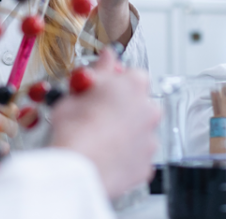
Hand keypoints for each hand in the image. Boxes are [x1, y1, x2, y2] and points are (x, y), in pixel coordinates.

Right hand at [50, 49, 159, 198]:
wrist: (78, 169)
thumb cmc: (76, 129)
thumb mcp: (78, 91)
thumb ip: (99, 70)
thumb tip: (107, 56)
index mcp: (135, 85)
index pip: (131, 74)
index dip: (113, 82)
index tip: (101, 89)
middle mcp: (149, 110)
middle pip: (137, 102)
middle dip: (121, 107)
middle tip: (97, 114)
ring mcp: (150, 139)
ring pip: (138, 130)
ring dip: (124, 132)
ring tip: (99, 139)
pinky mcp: (146, 165)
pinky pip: (136, 156)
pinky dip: (125, 156)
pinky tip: (106, 156)